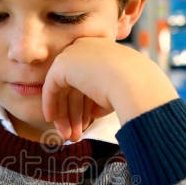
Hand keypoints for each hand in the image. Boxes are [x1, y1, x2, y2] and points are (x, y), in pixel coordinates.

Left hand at [42, 37, 177, 140]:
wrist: (135, 83)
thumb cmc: (134, 91)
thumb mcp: (117, 93)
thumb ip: (101, 99)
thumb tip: (93, 112)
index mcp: (103, 51)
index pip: (88, 80)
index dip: (86, 105)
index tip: (86, 124)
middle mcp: (87, 48)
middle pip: (74, 85)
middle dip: (74, 113)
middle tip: (75, 134)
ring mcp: (74, 53)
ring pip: (63, 88)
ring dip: (64, 114)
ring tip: (68, 136)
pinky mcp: (62, 63)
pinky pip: (51, 86)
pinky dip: (50, 103)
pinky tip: (52, 120)